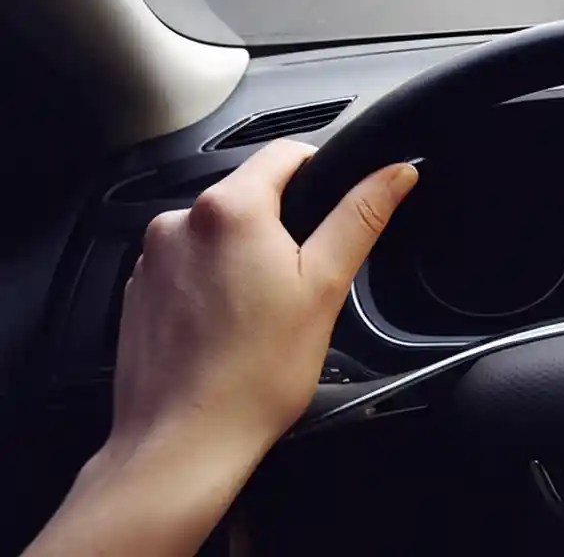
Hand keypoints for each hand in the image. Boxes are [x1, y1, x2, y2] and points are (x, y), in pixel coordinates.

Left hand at [111, 140, 417, 457]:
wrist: (185, 441)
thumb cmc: (255, 374)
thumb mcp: (325, 287)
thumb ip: (360, 218)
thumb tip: (395, 173)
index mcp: (229, 208)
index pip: (285, 152)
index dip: (321, 172)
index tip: (334, 212)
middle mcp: (180, 221)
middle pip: (250, 195)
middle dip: (282, 228)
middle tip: (301, 285)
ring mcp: (152, 257)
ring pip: (219, 234)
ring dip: (245, 257)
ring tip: (261, 316)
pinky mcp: (139, 290)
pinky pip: (189, 267)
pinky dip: (213, 285)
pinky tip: (228, 329)